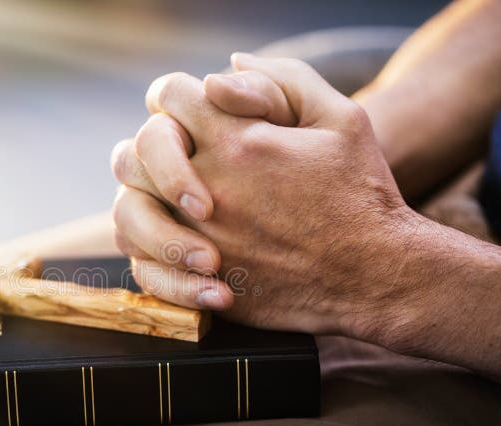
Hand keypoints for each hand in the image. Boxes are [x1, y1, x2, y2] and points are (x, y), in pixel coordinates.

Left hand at [112, 54, 419, 337]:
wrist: (373, 276)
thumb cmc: (359, 195)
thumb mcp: (342, 119)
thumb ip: (285, 79)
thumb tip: (228, 66)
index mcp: (236, 142)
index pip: (170, 96)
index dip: (180, 97)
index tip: (196, 113)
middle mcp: (205, 188)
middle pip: (136, 150)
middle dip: (155, 146)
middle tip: (180, 155)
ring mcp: (194, 239)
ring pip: (127, 209)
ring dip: (144, 197)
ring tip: (174, 200)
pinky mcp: (195, 284)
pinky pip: (141, 264)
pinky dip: (149, 251)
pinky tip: (176, 242)